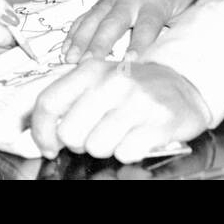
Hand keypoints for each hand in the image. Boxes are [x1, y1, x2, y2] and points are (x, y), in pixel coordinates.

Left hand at [30, 57, 210, 162]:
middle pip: (70, 133)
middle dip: (79, 142)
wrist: (182, 85)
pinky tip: (137, 137)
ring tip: (119, 133)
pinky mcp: (160, 121)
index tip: (47, 146)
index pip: (49, 102)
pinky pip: (127, 153)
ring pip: (97, 147)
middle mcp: (112, 82)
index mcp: (90, 70)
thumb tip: (44, 131)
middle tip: (94, 134)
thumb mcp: (98, 81)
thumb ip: (69, 100)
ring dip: (106, 147)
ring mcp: (138, 101)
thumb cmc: (133, 87)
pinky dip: (130, 152)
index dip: (41, 132)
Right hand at [64, 0, 198, 60]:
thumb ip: (192, 26)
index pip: (147, 25)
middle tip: (89, 65)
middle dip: (100, 44)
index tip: (131, 62)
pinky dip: (74, 34)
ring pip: (94, 20)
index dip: (139, 43)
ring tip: (70, 61)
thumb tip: (192, 54)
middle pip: (113, 22)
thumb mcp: (192, 5)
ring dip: (81, 40)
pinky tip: (65, 51)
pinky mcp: (102, 3)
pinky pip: (84, 18)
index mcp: (156, 1)